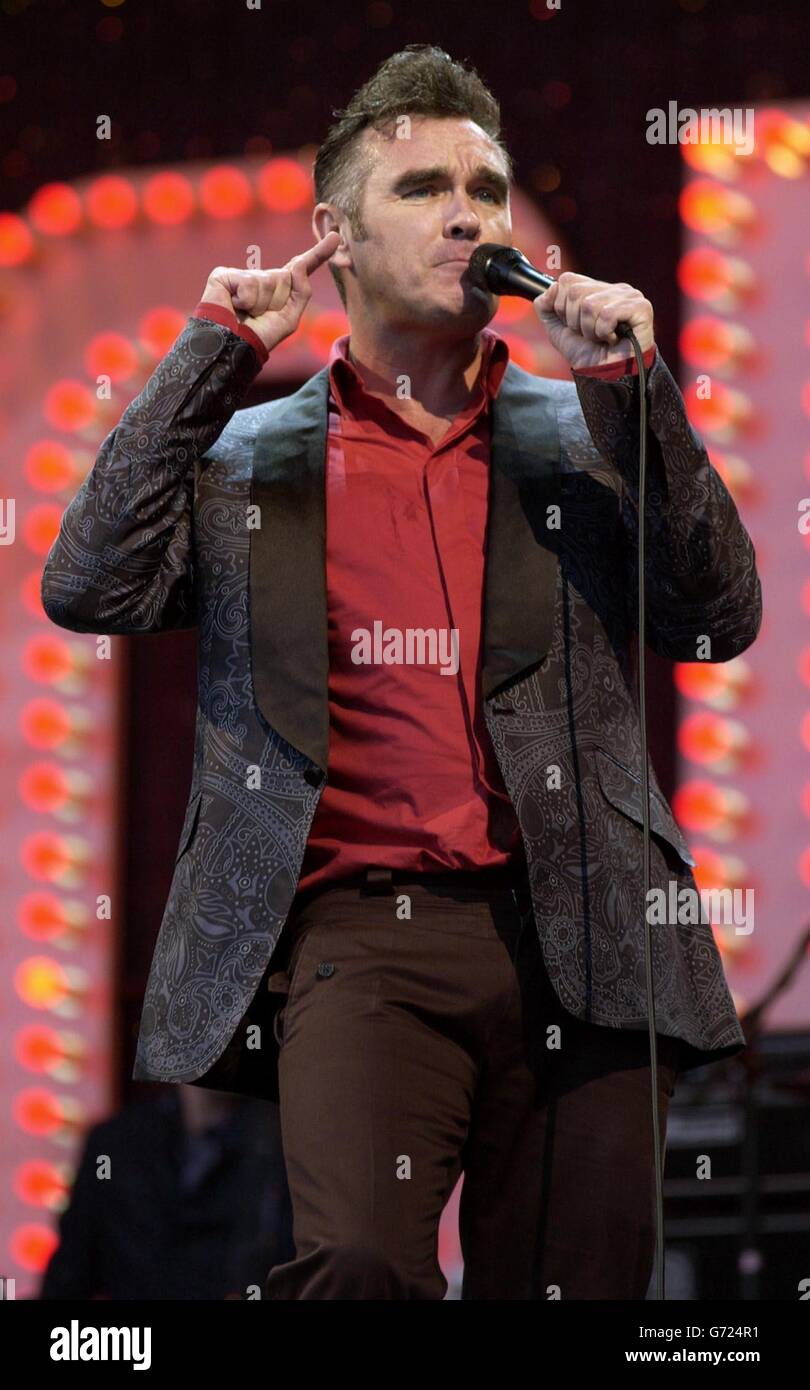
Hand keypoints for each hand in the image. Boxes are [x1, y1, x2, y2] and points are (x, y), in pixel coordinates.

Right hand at [200, 231, 340, 352]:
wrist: (230, 349)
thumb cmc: (258, 337)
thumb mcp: (289, 319)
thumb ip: (301, 291)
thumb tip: (299, 263)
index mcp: (279, 290)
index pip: (301, 268)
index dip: (318, 253)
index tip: (336, 237)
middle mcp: (262, 279)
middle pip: (285, 277)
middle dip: (276, 301)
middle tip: (259, 316)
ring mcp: (243, 275)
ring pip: (268, 280)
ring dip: (261, 304)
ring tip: (246, 313)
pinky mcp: (224, 274)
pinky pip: (250, 282)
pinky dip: (246, 300)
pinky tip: (235, 306)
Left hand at [533, 271, 654, 370]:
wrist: (604, 378)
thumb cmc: (587, 355)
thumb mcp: (558, 330)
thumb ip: (547, 307)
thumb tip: (550, 288)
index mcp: (597, 289)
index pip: (568, 280)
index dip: (562, 308)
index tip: (575, 326)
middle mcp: (614, 288)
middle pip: (575, 292)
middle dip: (575, 322)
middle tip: (590, 335)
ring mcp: (629, 296)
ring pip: (590, 305)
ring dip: (590, 330)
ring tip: (602, 339)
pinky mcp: (641, 308)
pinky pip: (608, 314)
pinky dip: (604, 333)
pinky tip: (613, 340)